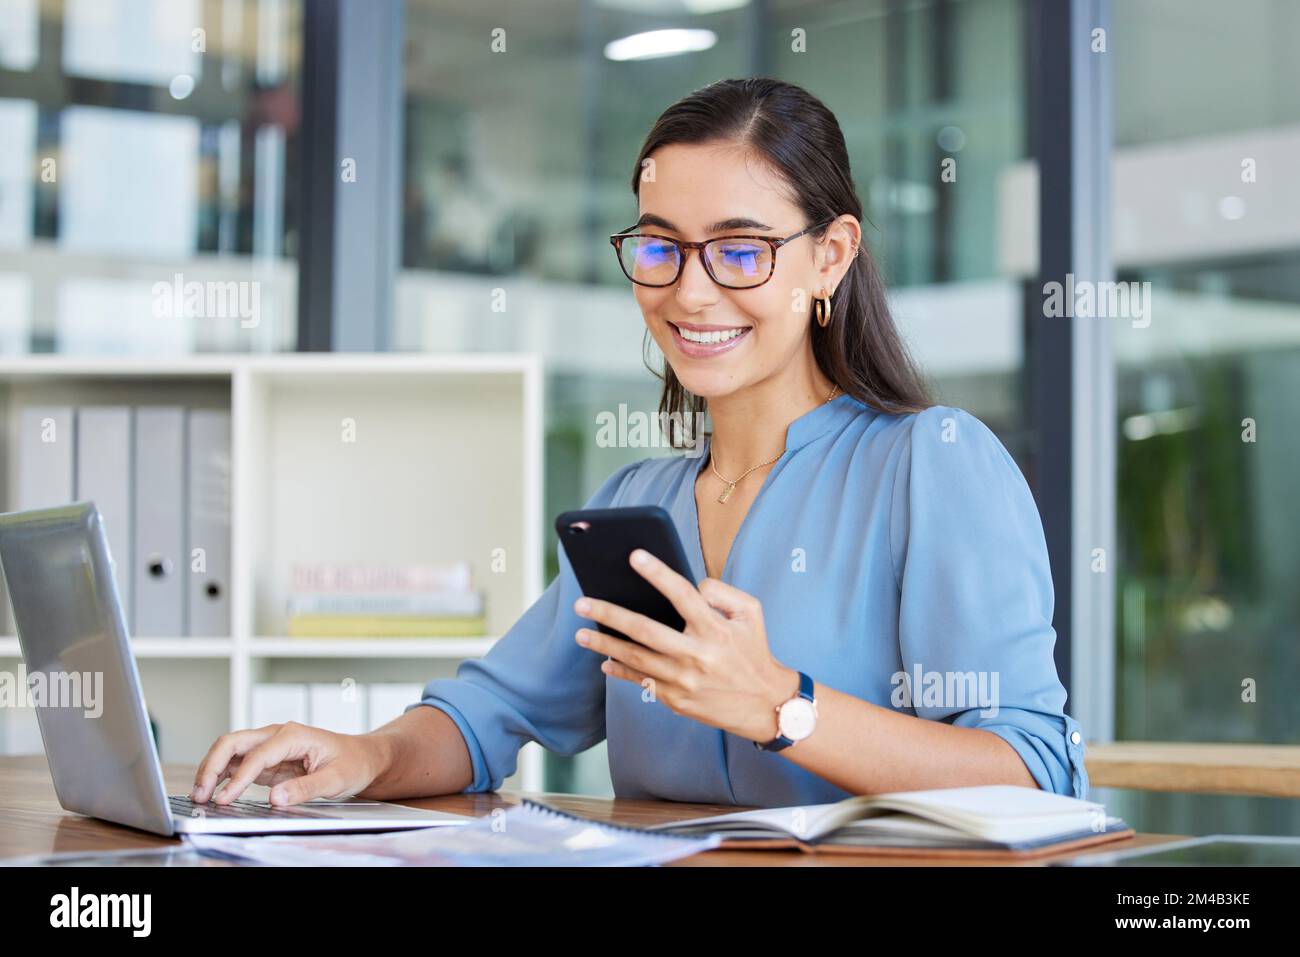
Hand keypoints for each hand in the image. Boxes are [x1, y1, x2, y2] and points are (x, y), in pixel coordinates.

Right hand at [190, 722, 393, 806]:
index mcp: (293, 735)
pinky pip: (237, 763)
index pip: (257, 756)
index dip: (238, 779)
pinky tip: (214, 791)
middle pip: (232, 742)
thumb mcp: (336, 779)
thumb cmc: (353, 763)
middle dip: (211, 766)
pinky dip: (222, 775)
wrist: (363, 757)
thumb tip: (276, 797)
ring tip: (200, 795)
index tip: (224, 799)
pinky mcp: (267, 759)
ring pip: (230, 751)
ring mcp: (270, 745)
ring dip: (211, 770)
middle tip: (200, 794)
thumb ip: (306, 788)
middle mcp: (277, 735)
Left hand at [573, 548, 797, 743]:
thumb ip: (722, 591)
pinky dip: (620, 671)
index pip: (682, 594)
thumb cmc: (754, 651)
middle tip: (582, 602)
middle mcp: (696, 655)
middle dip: (609, 614)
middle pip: (644, 631)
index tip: (634, 556)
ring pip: (635, 659)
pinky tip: (604, 661)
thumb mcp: (751, 613)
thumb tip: (689, 585)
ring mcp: (684, 681)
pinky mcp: (676, 700)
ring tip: (580, 632)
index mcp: (715, 630)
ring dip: (604, 644)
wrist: (765, 704)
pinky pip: (641, 682)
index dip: (657, 573)